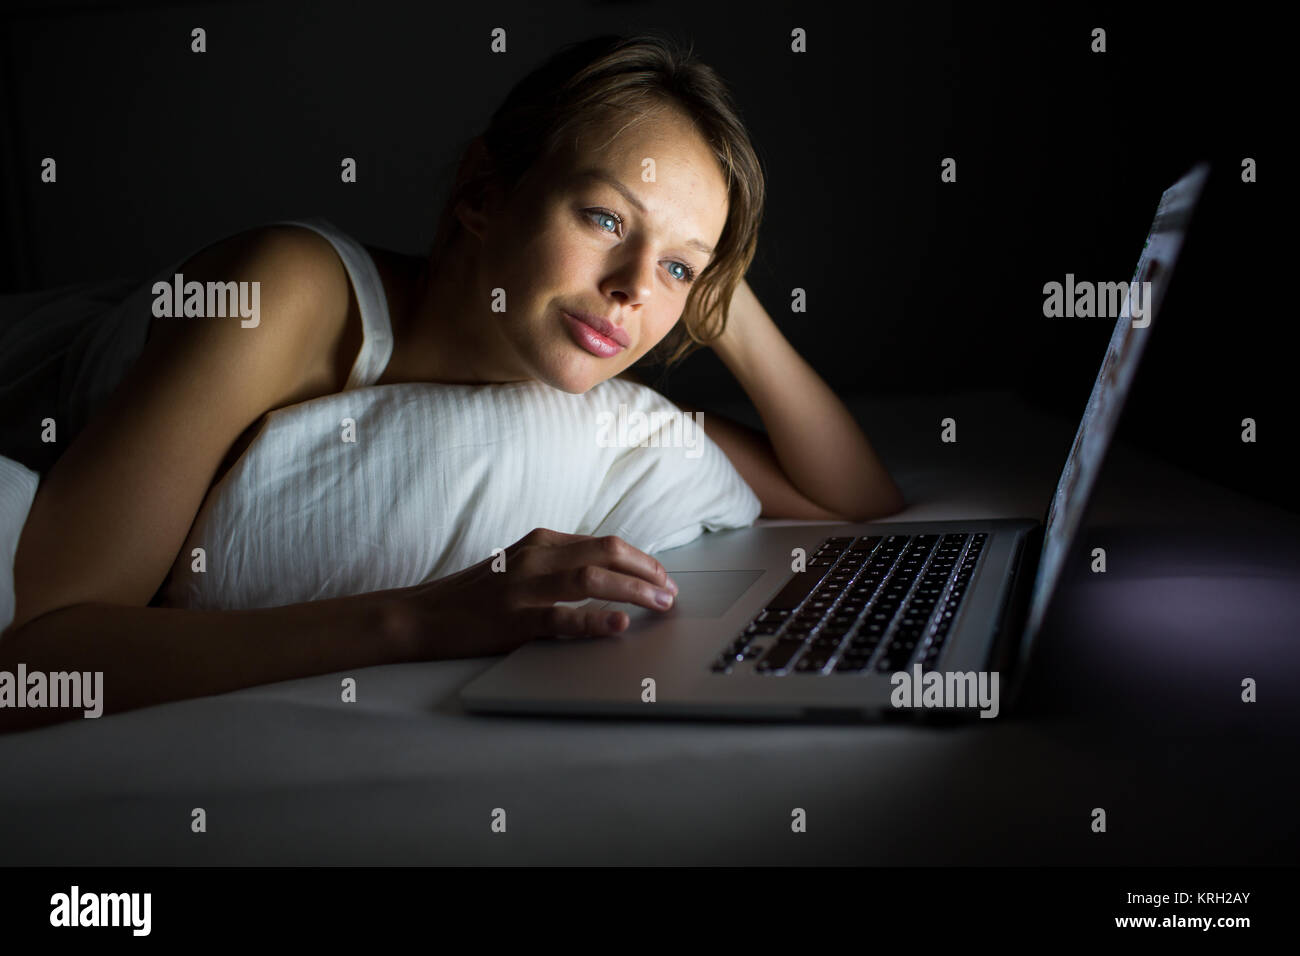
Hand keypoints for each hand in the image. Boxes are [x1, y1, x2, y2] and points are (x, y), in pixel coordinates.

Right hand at [398, 528, 678, 657]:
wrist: (423, 616)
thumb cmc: (475, 595)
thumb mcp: (518, 567)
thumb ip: (557, 564)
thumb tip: (609, 575)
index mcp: (540, 542)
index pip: (605, 542)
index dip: (641, 559)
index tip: (663, 577)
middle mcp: (536, 556)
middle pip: (607, 552)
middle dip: (647, 571)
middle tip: (671, 592)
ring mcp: (525, 587)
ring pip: (592, 578)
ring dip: (635, 590)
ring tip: (662, 605)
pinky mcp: (515, 619)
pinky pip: (563, 618)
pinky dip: (596, 620)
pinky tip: (620, 624)